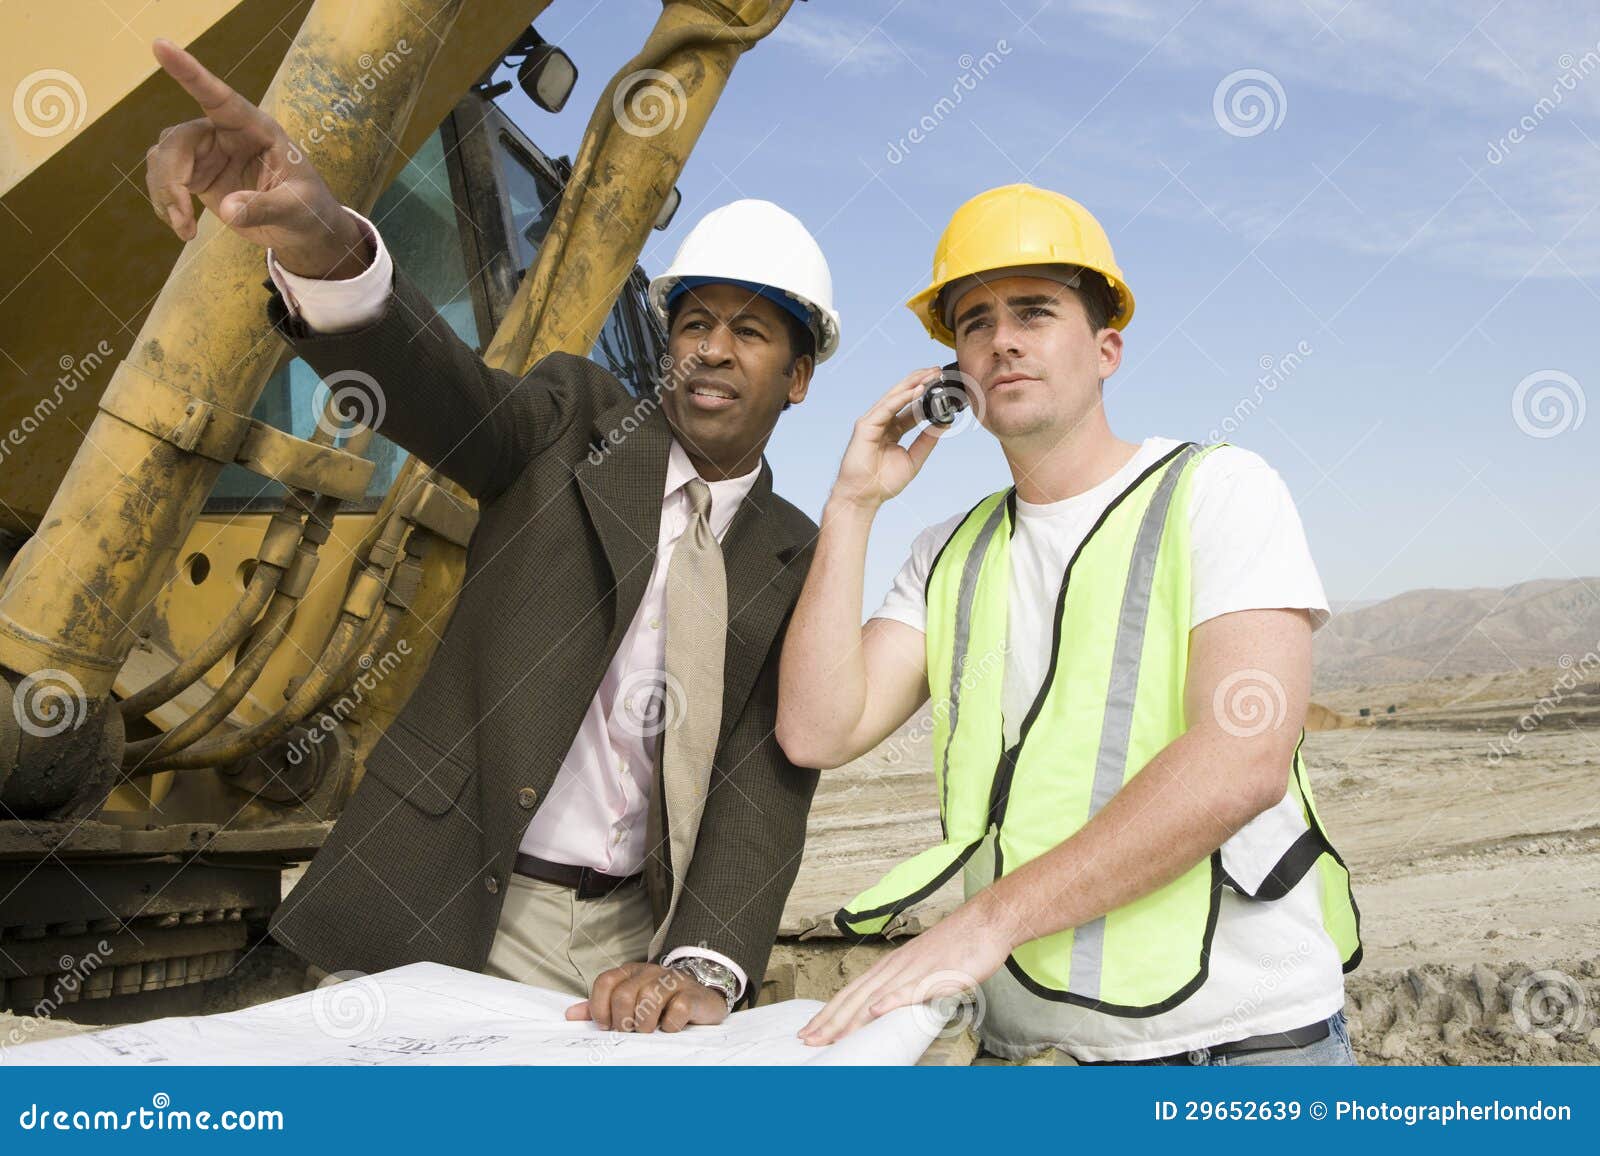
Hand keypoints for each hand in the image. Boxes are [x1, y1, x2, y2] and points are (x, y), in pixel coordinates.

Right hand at [144, 38, 368, 276]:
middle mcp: (227, 134)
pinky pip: (165, 179)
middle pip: (179, 139)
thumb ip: (264, 207)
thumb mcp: (296, 209)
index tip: (161, 45)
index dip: (189, 73)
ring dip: (165, 194)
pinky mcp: (197, 174)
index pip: (220, 97)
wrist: (302, 228)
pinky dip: (166, 204)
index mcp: (256, 129)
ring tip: (186, 230)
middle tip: (184, 217)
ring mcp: (209, 153)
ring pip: (164, 158)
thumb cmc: (308, 208)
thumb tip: (227, 210)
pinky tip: (184, 228)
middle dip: (172, 178)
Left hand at [563, 962, 729, 1032]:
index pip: (605, 982)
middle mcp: (650, 972)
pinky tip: (669, 1028)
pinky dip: (669, 1025)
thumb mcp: (630, 1001)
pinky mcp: (692, 995)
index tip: (606, 1026)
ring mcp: (672, 981)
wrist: (703, 997)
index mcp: (630, 972)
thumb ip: (601, 1007)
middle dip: (623, 1021)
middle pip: (625, 994)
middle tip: (629, 1032)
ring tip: (648, 1032)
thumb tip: (570, 1014)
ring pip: (649, 999)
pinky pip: (676, 1010)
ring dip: (645, 1024)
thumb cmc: (661, 1003)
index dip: (599, 1007)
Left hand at [797, 889, 1018, 1045]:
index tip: (811, 1030)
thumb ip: (903, 988)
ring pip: (875, 996)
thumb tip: (885, 1009)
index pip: (851, 991)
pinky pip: (911, 989)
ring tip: (831, 1036)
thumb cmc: (956, 947)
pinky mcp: (936, 974)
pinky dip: (892, 1000)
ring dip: (850, 1018)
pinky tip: (876, 1011)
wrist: (983, 923)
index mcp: (890, 966)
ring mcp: (914, 969)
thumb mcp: (922, 969)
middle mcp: (895, 967)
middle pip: (855, 996)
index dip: (829, 1012)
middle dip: (829, 1020)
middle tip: (807, 1039)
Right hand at [829, 368, 947, 510]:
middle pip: (903, 396)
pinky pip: (887, 407)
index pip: (910, 407)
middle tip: (937, 371)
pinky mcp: (866, 426)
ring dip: (913, 384)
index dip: (925, 395)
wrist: (865, 496)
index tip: (941, 384)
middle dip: (920, 381)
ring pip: (895, 397)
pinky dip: (902, 398)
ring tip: (930, 374)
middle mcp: (882, 422)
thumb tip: (943, 424)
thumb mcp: (913, 458)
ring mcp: (873, 422)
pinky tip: (916, 390)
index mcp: (893, 429)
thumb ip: (927, 441)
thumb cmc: (883, 482)